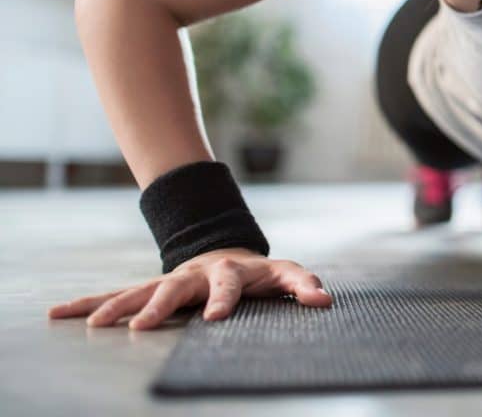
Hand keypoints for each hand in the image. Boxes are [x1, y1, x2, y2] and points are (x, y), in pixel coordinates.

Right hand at [47, 247, 332, 329]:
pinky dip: (90, 305)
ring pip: (142, 291)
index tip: (215, 318)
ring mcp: (171, 281)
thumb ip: (303, 285)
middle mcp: (197, 274)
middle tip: (144, 325)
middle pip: (177, 287)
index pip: (230, 283)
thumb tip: (324, 300)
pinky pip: (117, 296)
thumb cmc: (260, 274)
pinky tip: (60, 314)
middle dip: (161, 305)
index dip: (225, 299)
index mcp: (231, 271)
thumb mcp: (286, 275)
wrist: (227, 252)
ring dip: (120, 307)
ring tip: (98, 325)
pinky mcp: (151, 289)